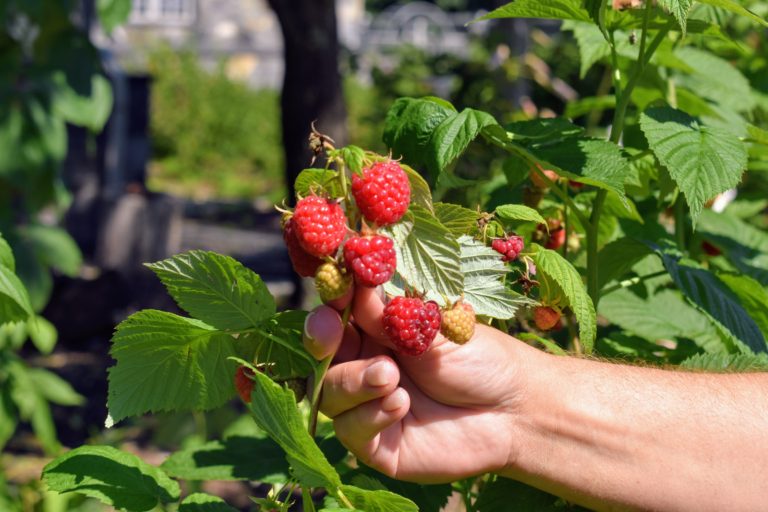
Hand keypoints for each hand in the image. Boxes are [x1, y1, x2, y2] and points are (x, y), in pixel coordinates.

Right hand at [303, 286, 536, 482]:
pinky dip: (369, 415)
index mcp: (375, 332)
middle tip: (330, 329)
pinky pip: (349, 429)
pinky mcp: (376, 444)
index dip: (327, 305)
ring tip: (390, 376)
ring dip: (353, 381)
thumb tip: (354, 277)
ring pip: (329, 393)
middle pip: (320, 355)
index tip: (332, 294)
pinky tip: (401, 404)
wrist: (513, 409)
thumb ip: (388, 313)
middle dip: (321, 341)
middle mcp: (364, 366)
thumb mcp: (431, 327)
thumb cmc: (478, 358)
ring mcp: (367, 405)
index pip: (336, 316)